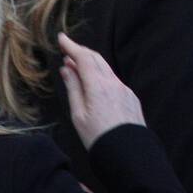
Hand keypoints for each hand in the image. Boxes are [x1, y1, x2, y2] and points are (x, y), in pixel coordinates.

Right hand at [58, 32, 146, 149]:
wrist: (128, 154)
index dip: (72, 46)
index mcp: (98, 86)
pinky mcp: (131, 97)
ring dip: (91, 63)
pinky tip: (93, 81)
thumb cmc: (98, 137)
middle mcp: (114, 83)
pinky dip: (101, 75)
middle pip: (97, 59)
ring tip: (76, 65)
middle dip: (81, 51)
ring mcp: (125, 90)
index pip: (84, 58)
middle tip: (68, 48)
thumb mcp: (78, 114)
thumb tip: (67, 69)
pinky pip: (114, 80)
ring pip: (106, 69)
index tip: (61, 38)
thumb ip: (73, 88)